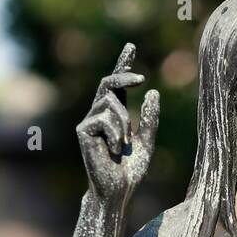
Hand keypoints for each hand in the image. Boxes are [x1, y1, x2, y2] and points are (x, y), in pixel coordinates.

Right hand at [76, 43, 159, 202]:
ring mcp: (88, 122)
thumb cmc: (130, 171)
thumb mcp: (146, 141)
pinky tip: (113, 151)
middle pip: (108, 83)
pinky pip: (104, 119)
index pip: (118, 85)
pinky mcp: (83, 131)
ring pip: (111, 103)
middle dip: (125, 75)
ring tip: (123, 144)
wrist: (117, 191)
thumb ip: (149, 119)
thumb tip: (153, 92)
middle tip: (142, 78)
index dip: (123, 64)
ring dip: (124, 122)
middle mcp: (98, 114)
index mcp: (114, 115)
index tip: (131, 46)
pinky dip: (115, 134)